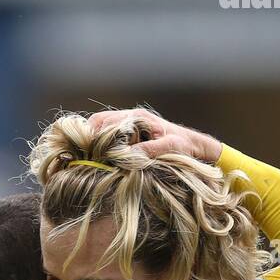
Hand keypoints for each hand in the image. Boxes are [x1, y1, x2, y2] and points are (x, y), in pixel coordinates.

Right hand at [87, 108, 221, 164]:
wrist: (193, 145)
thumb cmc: (183, 146)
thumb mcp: (169, 148)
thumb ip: (148, 151)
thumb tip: (126, 156)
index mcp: (136, 117)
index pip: (102, 122)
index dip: (90, 137)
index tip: (87, 154)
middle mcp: (129, 118)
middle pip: (96, 124)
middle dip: (88, 140)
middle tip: (85, 159)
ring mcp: (127, 125)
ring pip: (99, 130)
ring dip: (94, 144)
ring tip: (91, 161)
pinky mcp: (128, 134)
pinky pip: (107, 137)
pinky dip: (101, 147)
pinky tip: (101, 161)